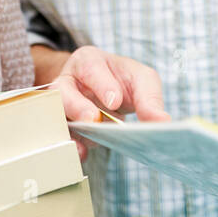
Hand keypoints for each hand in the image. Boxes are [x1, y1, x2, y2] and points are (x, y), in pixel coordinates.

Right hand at [49, 46, 169, 159]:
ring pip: (55, 116)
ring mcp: (61, 106)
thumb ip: (150, 98)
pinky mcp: (62, 126)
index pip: (91, 68)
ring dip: (69, 131)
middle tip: (93, 119)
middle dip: (77, 106)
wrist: (106, 89)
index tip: (115, 101)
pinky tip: (81, 155)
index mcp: (88, 61)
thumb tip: (162, 123)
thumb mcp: (141, 80)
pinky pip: (61, 136)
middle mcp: (68, 81)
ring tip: (82, 147)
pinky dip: (70, 146)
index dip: (102, 85)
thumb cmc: (122, 79)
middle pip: (63, 91)